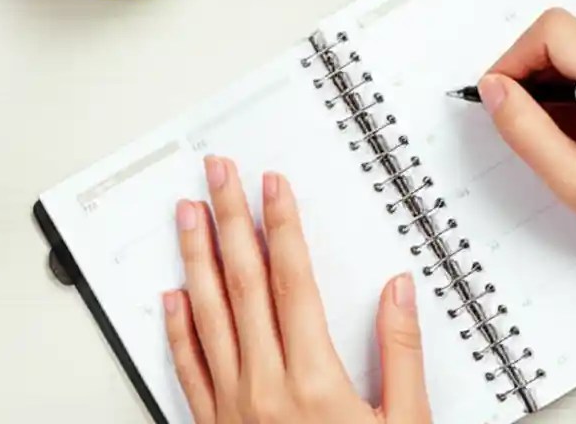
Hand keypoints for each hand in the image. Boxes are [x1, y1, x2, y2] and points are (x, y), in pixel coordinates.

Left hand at [163, 155, 431, 423]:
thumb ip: (402, 355)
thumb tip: (399, 291)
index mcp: (315, 383)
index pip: (293, 282)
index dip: (282, 226)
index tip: (272, 187)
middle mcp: (265, 390)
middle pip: (244, 285)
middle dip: (232, 219)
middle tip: (219, 175)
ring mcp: (232, 409)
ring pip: (208, 316)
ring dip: (197, 257)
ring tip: (190, 213)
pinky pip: (188, 369)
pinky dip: (178, 328)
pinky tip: (173, 295)